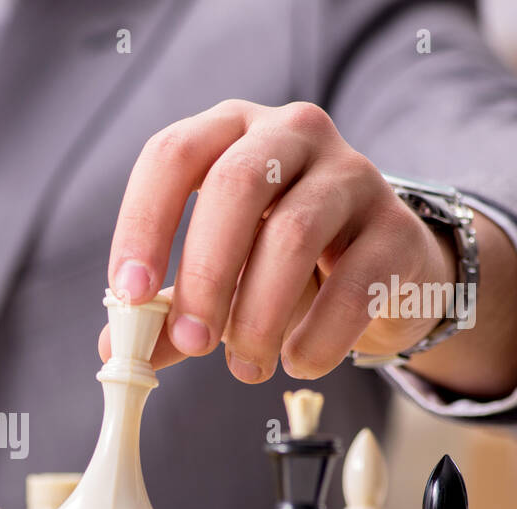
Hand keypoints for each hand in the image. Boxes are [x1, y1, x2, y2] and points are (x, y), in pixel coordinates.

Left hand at [102, 99, 461, 381]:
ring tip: (245, 366)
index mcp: (230, 132)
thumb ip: (166, 310)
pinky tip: (298, 362)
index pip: (173, 155)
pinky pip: (353, 284)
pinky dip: (317, 336)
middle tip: (191, 343)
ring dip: (257, 315)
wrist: (382, 269)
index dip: (143, 224)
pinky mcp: (399, 227)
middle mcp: (292, 134)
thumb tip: (117, 350)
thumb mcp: (216, 275)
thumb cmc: (279, 262)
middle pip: (234, 186)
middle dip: (204, 274)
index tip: (129, 296)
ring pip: (292, 234)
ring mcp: (352, 174)